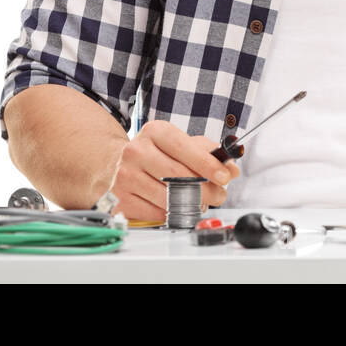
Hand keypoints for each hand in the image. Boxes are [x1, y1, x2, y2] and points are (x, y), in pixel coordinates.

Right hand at [105, 120, 239, 221]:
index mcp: (154, 132)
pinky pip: (156, 213)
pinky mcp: (121, 199)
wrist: (113, 164)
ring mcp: (126, 176)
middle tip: (219, 195)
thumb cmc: (154, 153)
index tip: (225, 176)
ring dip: (192, 204)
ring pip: (169, 197)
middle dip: (206, 189)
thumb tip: (232, 167)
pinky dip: (173, 213)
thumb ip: (207, 152)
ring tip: (202, 202)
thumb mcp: (178, 143)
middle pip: (179, 176)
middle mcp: (136, 151)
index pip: (185, 148)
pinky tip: (179, 207)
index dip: (208, 164)